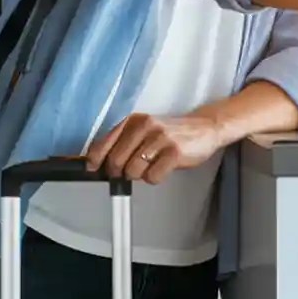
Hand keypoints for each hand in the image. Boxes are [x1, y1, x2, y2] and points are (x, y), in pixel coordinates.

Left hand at [84, 113, 223, 184]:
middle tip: (132, 171)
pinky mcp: (173, 152)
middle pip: (116, 161)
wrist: (204, 129)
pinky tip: (163, 168)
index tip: (93, 168)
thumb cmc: (172, 133)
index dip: (96, 160)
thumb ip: (123, 142)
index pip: (104, 142)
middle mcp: (144, 126)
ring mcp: (159, 138)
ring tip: (152, 166)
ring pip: (133, 171)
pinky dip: (155, 178)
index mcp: (133, 120)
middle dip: (120, 172)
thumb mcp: (144, 130)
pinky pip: (152, 177)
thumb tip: (99, 162)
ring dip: (140, 175)